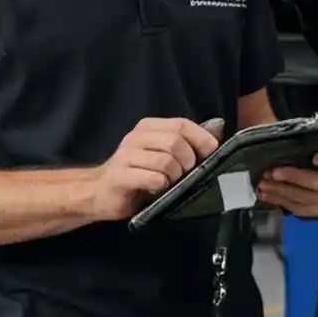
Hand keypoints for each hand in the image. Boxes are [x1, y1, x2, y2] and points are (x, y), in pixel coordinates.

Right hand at [88, 117, 223, 221]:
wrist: (99, 192)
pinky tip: (156, 190)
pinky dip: (161, 186)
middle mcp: (136, 137)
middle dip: (188, 161)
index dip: (201, 139)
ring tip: (169, 184)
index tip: (209, 154)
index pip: (181, 124)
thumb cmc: (137, 174)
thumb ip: (187, 142)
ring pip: (166, 161)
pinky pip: (153, 178)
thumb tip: (217, 128)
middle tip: (185, 174)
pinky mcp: (120, 176)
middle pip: (175, 141)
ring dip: (174, 176)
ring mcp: (126, 156)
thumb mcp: (163, 154)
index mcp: (148, 128)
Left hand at [257, 142, 317, 217]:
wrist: (315, 161)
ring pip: (306, 199)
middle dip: (294, 178)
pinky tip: (265, 194)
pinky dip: (280, 201)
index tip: (315, 157)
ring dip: (282, 191)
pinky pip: (299, 209)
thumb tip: (292, 140)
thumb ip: (313, 139)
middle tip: (273, 172)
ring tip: (263, 183)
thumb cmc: (317, 145)